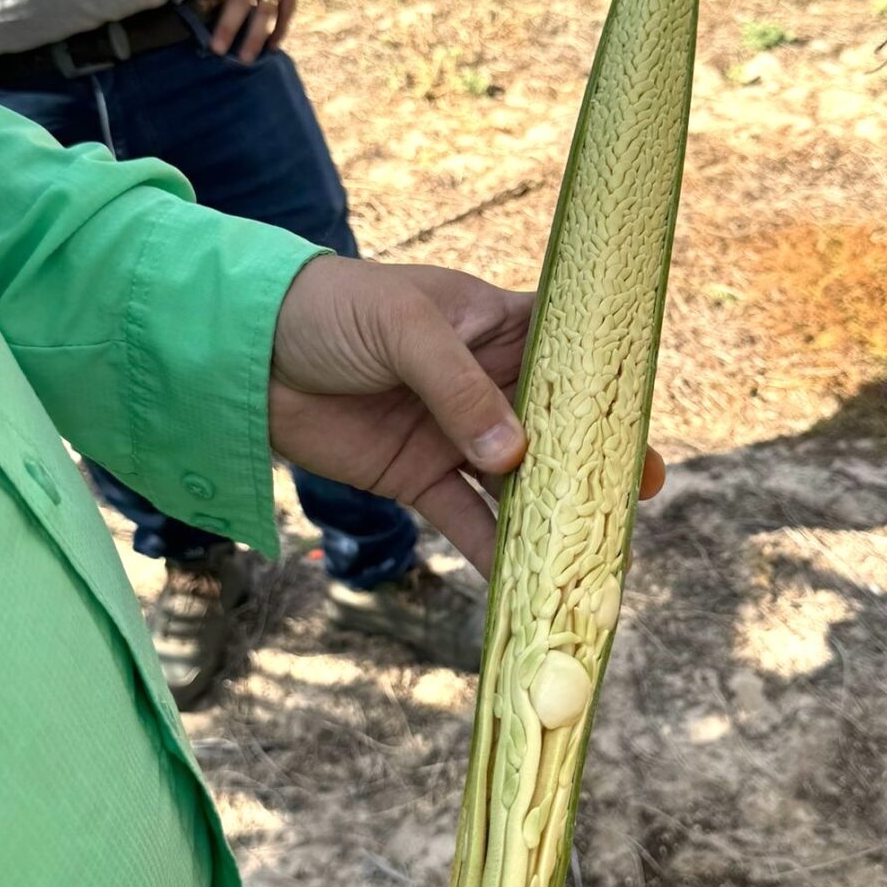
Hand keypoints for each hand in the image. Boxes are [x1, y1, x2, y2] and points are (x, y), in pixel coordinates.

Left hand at [269, 257, 665, 575]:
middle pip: (554, 424)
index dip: (606, 379)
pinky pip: (464, 517)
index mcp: (493, 325)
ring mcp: (453, 433)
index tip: (642, 413)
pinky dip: (490, 549)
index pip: (566, 350)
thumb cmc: (329, 309)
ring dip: (548, 510)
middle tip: (639, 488)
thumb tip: (513, 457)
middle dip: (593, 456)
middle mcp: (484, 381)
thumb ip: (459, 389)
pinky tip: (522, 577)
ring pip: (516, 479)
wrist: (244, 351)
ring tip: (591, 543)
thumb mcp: (403, 330)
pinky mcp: (416, 476)